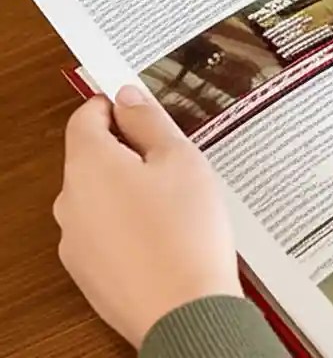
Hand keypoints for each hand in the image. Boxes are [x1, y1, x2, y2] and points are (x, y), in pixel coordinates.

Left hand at [54, 86, 240, 347]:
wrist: (185, 311)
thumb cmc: (187, 231)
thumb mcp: (181, 160)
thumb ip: (150, 122)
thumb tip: (127, 96)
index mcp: (90, 164)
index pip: (87, 116)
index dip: (117, 106)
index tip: (147, 110)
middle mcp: (70, 200)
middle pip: (94, 158)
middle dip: (131, 153)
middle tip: (178, 162)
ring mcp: (74, 239)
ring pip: (101, 197)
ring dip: (131, 191)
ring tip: (179, 206)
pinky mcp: (87, 270)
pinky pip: (106, 233)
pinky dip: (131, 227)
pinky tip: (167, 238)